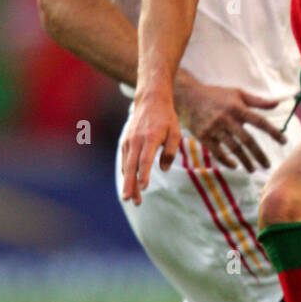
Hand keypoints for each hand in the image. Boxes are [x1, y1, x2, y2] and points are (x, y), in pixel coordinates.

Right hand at [121, 88, 180, 204]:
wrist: (150, 101)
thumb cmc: (166, 118)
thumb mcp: (175, 133)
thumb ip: (171, 152)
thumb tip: (164, 169)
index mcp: (150, 138)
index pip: (145, 159)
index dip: (144, 174)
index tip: (144, 188)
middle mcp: (136, 140)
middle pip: (131, 166)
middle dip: (130, 185)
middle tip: (130, 200)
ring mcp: (128, 141)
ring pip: (126, 165)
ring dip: (128, 183)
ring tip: (132, 199)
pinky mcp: (125, 142)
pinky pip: (125, 160)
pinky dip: (126, 173)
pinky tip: (130, 185)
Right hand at [175, 77, 286, 171]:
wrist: (188, 97)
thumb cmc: (217, 95)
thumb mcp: (237, 94)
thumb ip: (258, 101)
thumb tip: (278, 103)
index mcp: (237, 108)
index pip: (259, 121)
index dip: (273, 132)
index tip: (284, 142)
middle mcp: (226, 118)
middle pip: (247, 140)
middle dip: (259, 154)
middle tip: (268, 165)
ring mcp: (214, 128)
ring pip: (233, 148)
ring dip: (245, 161)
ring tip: (253, 169)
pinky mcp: (203, 136)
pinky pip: (217, 152)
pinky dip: (226, 161)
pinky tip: (235, 166)